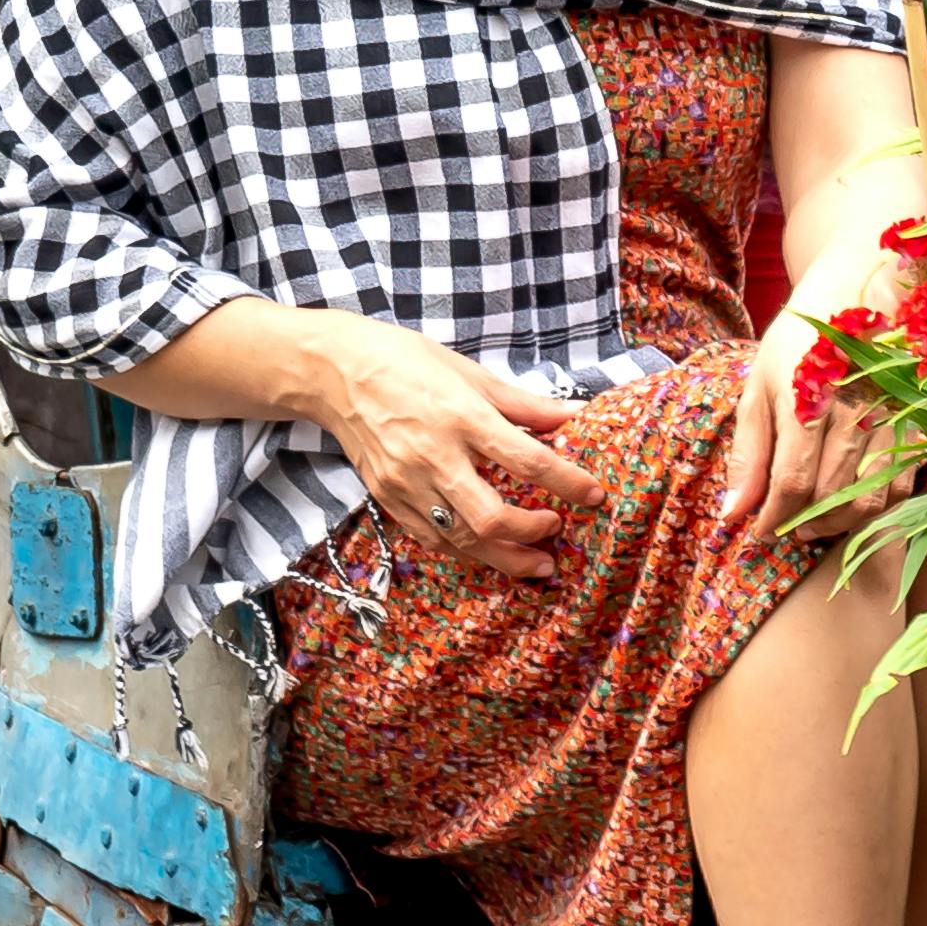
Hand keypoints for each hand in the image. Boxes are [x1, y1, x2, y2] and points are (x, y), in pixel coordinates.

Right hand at [308, 318, 592, 579]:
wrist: (332, 372)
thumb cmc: (405, 363)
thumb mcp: (470, 373)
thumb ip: (525, 404)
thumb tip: (575, 415)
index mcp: (461, 416)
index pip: (526, 460)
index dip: (567, 482)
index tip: (594, 494)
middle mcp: (433, 455)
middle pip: (490, 517)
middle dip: (532, 534)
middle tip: (556, 530)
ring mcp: (406, 483)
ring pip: (460, 539)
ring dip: (504, 557)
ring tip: (535, 563)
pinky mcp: (387, 499)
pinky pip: (432, 539)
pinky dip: (465, 549)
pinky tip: (489, 550)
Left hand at [714, 242, 915, 535]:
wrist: (868, 282)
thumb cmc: (805, 335)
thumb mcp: (761, 382)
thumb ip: (749, 450)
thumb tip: (732, 514)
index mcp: (809, 396)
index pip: (791, 483)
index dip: (772, 519)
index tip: (757, 535)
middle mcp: (857, 409)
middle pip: (831, 496)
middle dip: (802, 524)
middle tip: (785, 529)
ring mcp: (895, 416)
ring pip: (871, 499)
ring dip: (839, 523)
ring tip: (815, 522)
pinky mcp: (922, 421)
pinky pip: (903, 485)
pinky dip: (877, 506)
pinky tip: (853, 501)